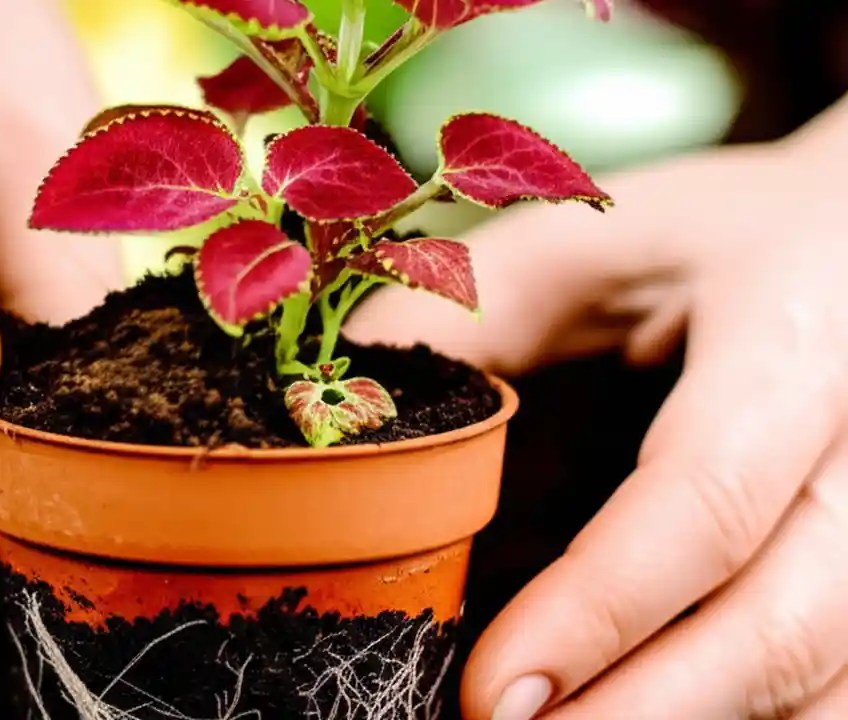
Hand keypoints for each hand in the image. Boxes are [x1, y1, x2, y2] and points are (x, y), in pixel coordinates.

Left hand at [346, 97, 847, 717]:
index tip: (493, 694)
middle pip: (787, 621)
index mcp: (793, 335)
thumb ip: (467, 316)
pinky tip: (641, 717)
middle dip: (644, 711)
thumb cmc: (706, 240)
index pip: (706, 497)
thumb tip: (345, 420)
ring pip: (829, 677)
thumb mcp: (584, 243)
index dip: (600, 610)